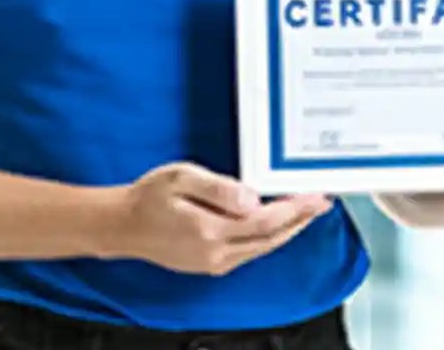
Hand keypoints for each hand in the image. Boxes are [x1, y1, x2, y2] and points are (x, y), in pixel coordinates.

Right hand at [107, 162, 331, 275]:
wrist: (122, 226)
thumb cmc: (148, 198)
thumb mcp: (182, 177)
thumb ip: (220, 189)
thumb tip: (254, 199)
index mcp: (211, 230)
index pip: (267, 221)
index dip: (296, 210)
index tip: (316, 198)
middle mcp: (216, 253)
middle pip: (271, 239)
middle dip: (300, 221)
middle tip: (321, 204)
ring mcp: (213, 263)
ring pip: (262, 248)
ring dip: (287, 231)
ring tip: (304, 213)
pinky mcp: (210, 265)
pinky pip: (249, 253)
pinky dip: (267, 239)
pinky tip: (273, 227)